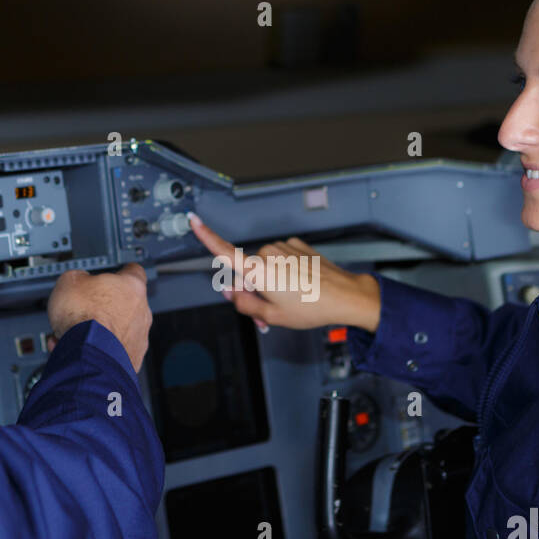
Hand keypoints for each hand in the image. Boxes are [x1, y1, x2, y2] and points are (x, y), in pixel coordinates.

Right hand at [47, 263, 151, 371]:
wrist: (89, 355)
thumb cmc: (83, 318)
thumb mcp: (69, 281)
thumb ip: (78, 277)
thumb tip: (77, 281)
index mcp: (132, 286)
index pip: (134, 271)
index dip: (120, 273)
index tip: (113, 275)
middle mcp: (141, 312)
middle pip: (125, 304)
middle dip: (104, 307)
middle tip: (83, 310)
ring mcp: (139, 337)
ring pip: (118, 330)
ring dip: (99, 331)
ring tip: (73, 334)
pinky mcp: (132, 359)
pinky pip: (113, 351)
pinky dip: (98, 350)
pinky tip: (76, 349)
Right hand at [188, 213, 380, 332]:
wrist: (345, 296)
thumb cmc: (312, 306)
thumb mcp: (272, 316)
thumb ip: (244, 303)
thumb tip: (231, 291)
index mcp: (258, 270)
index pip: (224, 252)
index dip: (206, 236)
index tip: (194, 221)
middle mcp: (269, 253)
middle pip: (248, 271)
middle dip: (254, 289)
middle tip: (270, 312)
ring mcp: (284, 247)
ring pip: (266, 266)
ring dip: (271, 282)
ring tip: (290, 300)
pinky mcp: (297, 245)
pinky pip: (282, 259)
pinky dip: (285, 272)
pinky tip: (300, 285)